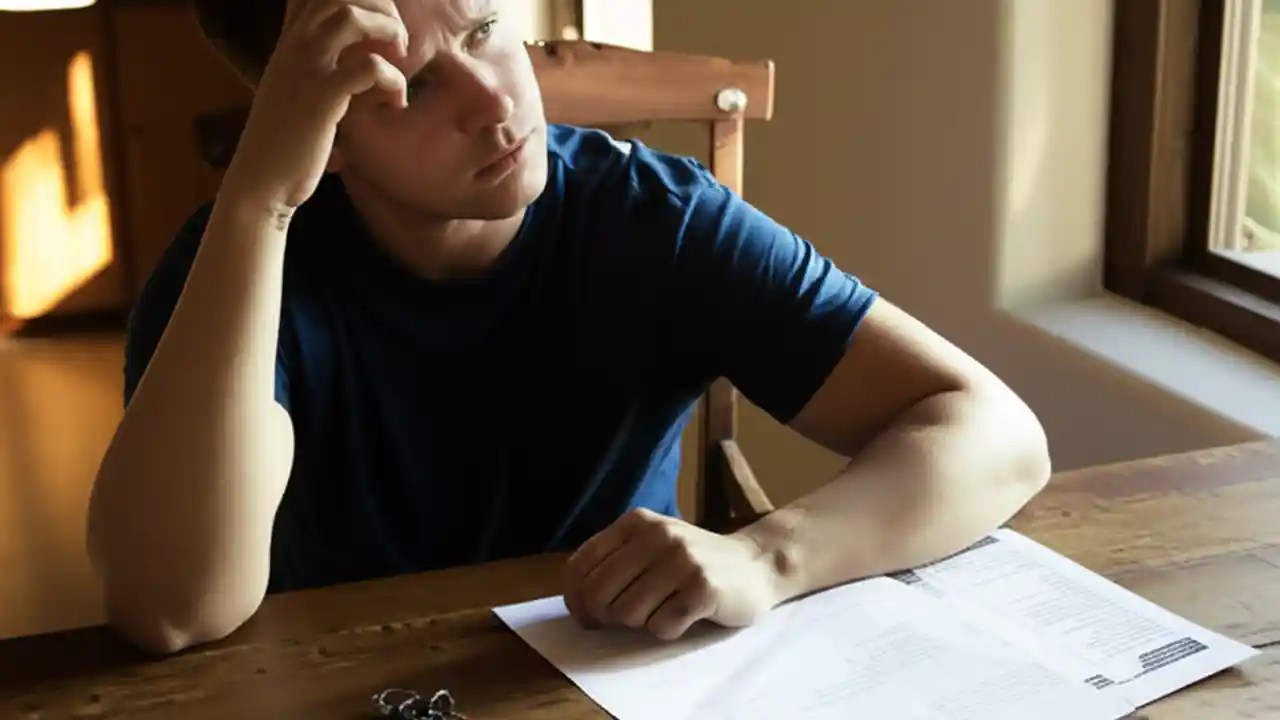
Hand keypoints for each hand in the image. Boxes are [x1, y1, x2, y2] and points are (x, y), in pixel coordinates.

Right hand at [223, 0, 409, 213]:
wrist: (260, 183)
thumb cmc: (286, 143)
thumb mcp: (294, 92)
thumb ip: (314, 65)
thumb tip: (350, 56)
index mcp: (289, 43)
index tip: (379, 25)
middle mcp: (293, 48)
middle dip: (379, 6)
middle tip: (398, 41)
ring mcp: (304, 71)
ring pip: (349, 16)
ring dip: (387, 31)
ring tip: (401, 59)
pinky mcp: (321, 102)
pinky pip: (367, 69)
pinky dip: (392, 79)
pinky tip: (396, 102)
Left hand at [563, 509, 782, 640]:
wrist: (755, 564)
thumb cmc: (692, 563)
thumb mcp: (649, 547)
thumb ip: (613, 564)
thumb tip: (578, 606)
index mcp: (636, 522)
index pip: (579, 566)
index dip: (576, 600)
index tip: (590, 616)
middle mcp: (657, 535)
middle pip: (599, 594)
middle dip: (607, 616)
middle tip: (630, 618)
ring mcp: (682, 560)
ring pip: (627, 614)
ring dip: (642, 623)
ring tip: (665, 609)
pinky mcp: (703, 588)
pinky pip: (661, 627)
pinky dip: (669, 630)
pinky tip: (686, 615)